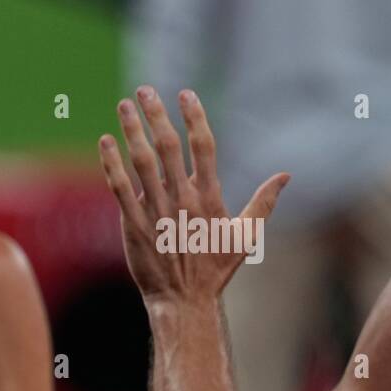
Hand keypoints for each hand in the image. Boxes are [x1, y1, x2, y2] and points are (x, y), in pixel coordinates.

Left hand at [98, 86, 289, 305]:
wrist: (184, 300)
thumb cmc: (215, 270)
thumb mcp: (246, 236)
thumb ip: (264, 202)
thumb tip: (286, 175)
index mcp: (210, 196)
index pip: (204, 146)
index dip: (194, 117)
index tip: (185, 94)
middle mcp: (183, 198)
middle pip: (168, 146)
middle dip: (156, 115)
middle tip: (144, 90)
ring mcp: (157, 210)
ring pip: (142, 162)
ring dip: (132, 131)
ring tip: (124, 106)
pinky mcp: (134, 224)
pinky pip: (120, 188)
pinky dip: (111, 164)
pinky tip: (104, 142)